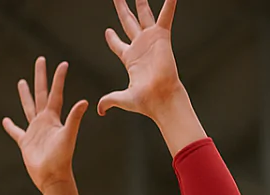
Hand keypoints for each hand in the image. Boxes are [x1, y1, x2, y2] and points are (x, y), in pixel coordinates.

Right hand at [2, 57, 90, 192]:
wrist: (53, 177)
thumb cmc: (62, 159)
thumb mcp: (68, 136)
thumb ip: (74, 118)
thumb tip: (85, 102)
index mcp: (53, 118)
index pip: (56, 93)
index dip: (58, 79)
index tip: (62, 63)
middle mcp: (44, 121)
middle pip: (40, 93)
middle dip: (40, 77)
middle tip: (40, 60)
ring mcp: (35, 131)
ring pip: (28, 107)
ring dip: (25, 95)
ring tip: (21, 82)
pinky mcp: (26, 142)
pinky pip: (16, 132)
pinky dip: (11, 126)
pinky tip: (5, 120)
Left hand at [99, 0, 182, 118]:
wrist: (160, 98)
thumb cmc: (145, 101)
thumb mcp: (121, 99)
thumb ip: (109, 100)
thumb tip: (100, 110)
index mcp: (130, 60)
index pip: (118, 45)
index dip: (112, 38)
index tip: (107, 31)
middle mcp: (140, 47)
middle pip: (128, 23)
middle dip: (122, 10)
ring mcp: (151, 41)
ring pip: (143, 15)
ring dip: (140, 2)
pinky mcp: (162, 37)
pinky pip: (165, 17)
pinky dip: (169, 5)